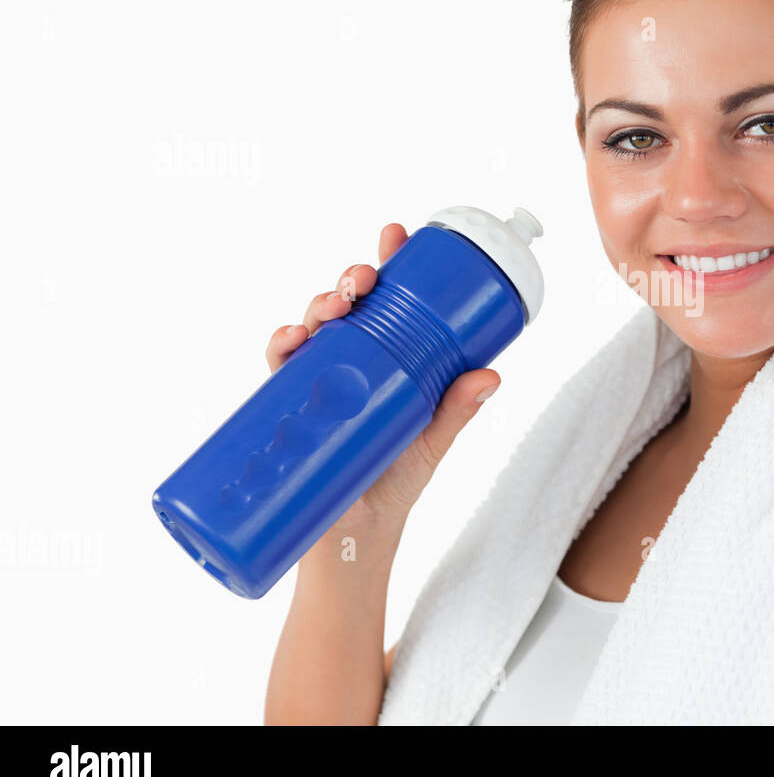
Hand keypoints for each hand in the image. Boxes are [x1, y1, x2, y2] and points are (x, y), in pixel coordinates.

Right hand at [264, 222, 499, 532]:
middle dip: (352, 280)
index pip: (387, 303)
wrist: (355, 541)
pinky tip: (291, 340)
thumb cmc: (395, 484)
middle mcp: (348, 364)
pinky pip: (279, 372)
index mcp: (385, 361)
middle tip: (364, 277)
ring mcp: (317, 384)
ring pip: (314, 328)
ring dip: (320, 305)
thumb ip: (456, 410)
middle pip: (347, 307)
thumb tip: (491, 375)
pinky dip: (281, 347)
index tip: (395, 235)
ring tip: (336, 305)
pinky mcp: (290, 411)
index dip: (388, 264)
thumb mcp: (432, 442)